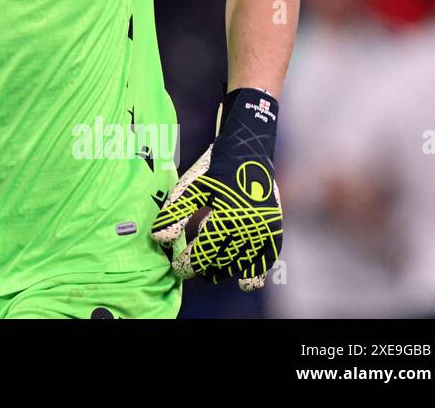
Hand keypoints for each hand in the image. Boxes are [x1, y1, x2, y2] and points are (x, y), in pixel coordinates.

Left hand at [151, 87, 282, 289]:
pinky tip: (245, 283)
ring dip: (226, 272)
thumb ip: (174, 213)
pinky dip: (256, 271)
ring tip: (209, 274)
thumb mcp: (190, 188)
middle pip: (223, 260)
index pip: (205, 251)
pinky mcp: (274, 229)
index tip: (176, 266)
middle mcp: (250, 227)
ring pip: (243, 263)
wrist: (247, 151)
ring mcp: (265, 229)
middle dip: (204, 269)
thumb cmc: (214, 168)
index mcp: (227, 216)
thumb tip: (159, 239)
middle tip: (188, 270)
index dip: (189, 262)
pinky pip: (267, 258)